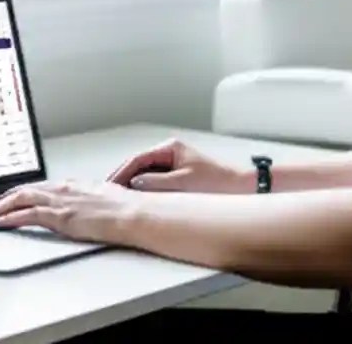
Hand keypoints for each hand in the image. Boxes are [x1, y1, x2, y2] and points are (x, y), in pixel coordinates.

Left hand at [0, 179, 140, 242]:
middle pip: (27, 190)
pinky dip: (12, 217)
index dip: (24, 191)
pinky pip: (28, 215)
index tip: (15, 195)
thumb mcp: (102, 196)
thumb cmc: (124, 206)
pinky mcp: (59, 217)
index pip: (41, 186)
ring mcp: (60, 202)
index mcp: (73, 184)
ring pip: (22, 199)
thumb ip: (89, 199)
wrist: (131, 213)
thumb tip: (88, 204)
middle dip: (8, 197)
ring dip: (4, 206)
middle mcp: (63, 189)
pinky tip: (2, 221)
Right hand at [107, 138, 246, 192]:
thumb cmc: (218, 183)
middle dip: (124, 180)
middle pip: (138, 166)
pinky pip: (154, 183)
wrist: (241, 190)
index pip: (137, 159)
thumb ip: (156, 183)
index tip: (110, 186)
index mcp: (170, 148)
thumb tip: (133, 184)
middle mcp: (169, 154)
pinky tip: (138, 202)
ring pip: (145, 176)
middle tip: (109, 195)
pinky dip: (144, 191)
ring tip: (120, 200)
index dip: (121, 173)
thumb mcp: (184, 183)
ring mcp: (173, 166)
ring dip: (133, 187)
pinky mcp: (177, 178)